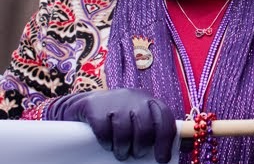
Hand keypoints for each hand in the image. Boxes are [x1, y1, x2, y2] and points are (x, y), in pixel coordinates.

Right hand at [45, 88, 175, 162]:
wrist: (84, 103)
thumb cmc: (117, 116)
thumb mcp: (136, 117)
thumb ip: (148, 129)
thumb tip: (162, 155)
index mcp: (148, 102)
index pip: (164, 118)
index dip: (165, 140)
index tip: (162, 159)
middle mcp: (134, 98)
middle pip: (144, 127)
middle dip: (141, 147)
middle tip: (136, 155)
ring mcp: (114, 101)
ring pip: (124, 130)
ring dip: (123, 148)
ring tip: (121, 154)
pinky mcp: (95, 106)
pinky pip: (103, 129)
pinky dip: (106, 142)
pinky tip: (107, 145)